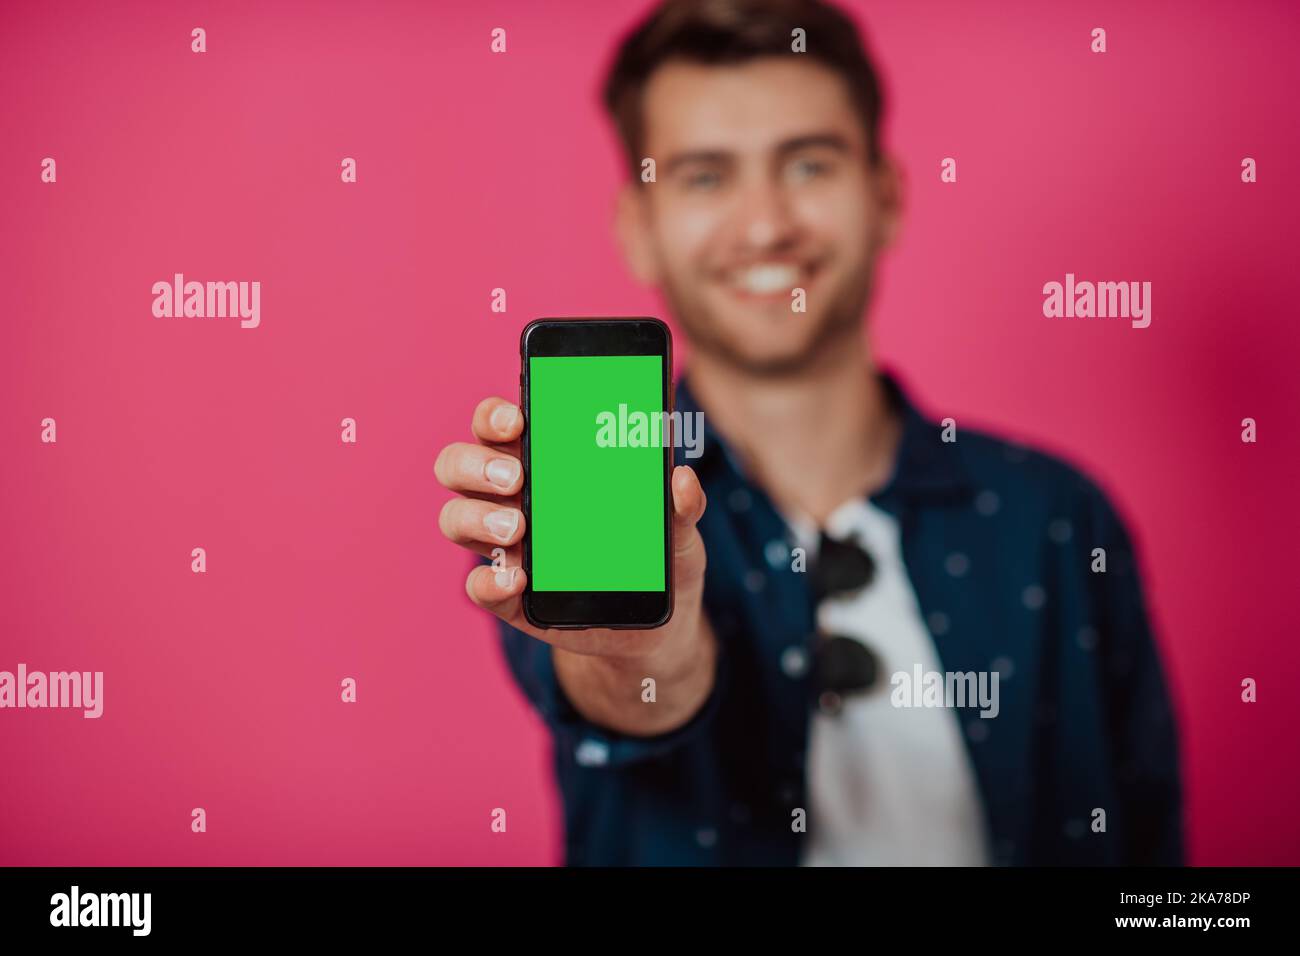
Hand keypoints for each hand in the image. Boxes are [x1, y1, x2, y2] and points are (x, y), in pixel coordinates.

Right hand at [434, 395, 711, 669]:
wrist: (654, 628)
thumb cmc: (657, 558)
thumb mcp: (679, 530)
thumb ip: (683, 505)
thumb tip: (680, 478)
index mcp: (546, 463)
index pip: (500, 425)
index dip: (495, 415)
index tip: (516, 419)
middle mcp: (512, 498)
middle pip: (461, 465)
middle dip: (476, 464)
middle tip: (516, 478)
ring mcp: (506, 547)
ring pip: (457, 518)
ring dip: (476, 518)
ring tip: (517, 528)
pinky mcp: (509, 596)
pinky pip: (479, 586)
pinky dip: (489, 582)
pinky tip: (517, 579)